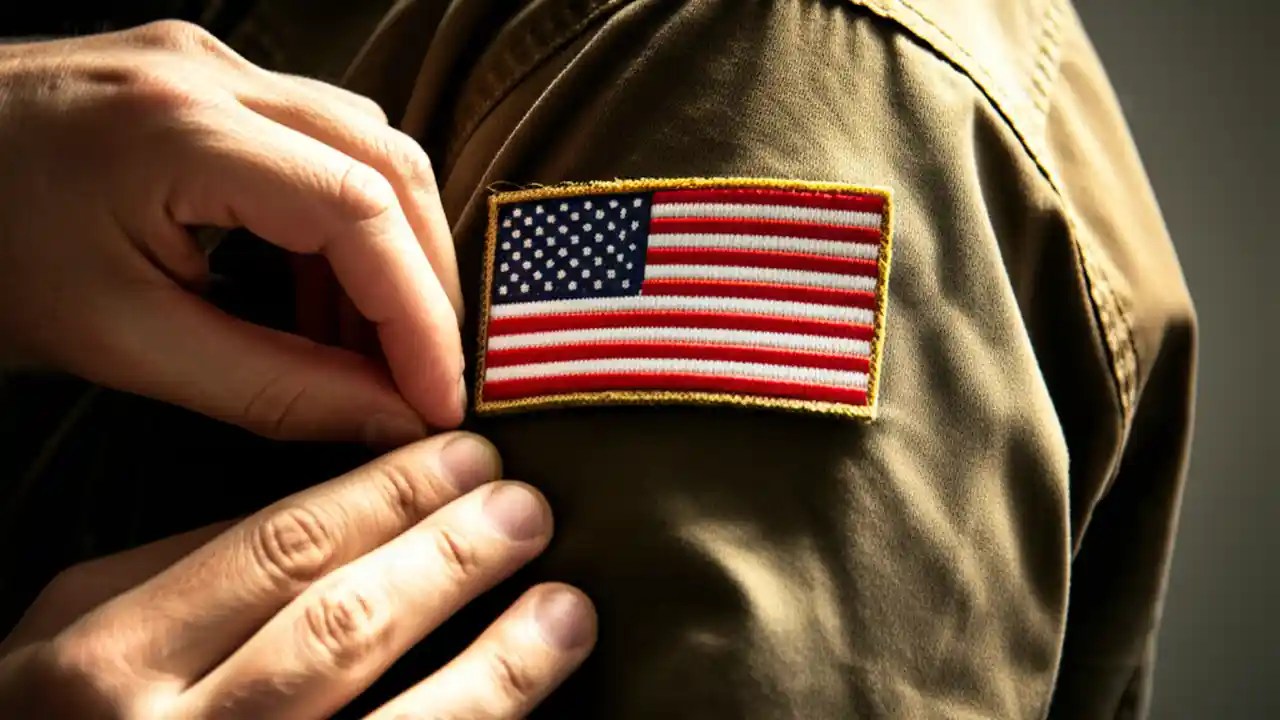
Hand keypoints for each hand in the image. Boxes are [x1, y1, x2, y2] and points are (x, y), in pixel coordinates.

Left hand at [0, 21, 464, 441]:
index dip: (419, 313)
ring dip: (394, 251)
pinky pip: (322, 143)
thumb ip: (272, 386)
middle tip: (426, 375)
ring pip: (369, 147)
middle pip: (388, 162)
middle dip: (426, 280)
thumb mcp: (121, 342)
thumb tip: (390, 418)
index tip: (440, 395)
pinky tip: (327, 297)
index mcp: (177, 130)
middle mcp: (212, 71)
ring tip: (374, 348)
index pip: (359, 211)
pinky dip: (347, 225)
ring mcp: (212, 63)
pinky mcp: (209, 78)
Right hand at [0, 433, 595, 717]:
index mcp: (114, 658)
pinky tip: (525, 695)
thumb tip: (338, 504)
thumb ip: (191, 566)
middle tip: (526, 509)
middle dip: (451, 558)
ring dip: (499, 666)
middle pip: (345, 626)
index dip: (391, 497)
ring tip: (566, 610)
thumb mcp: (82, 632)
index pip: (282, 550)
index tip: (469, 456)